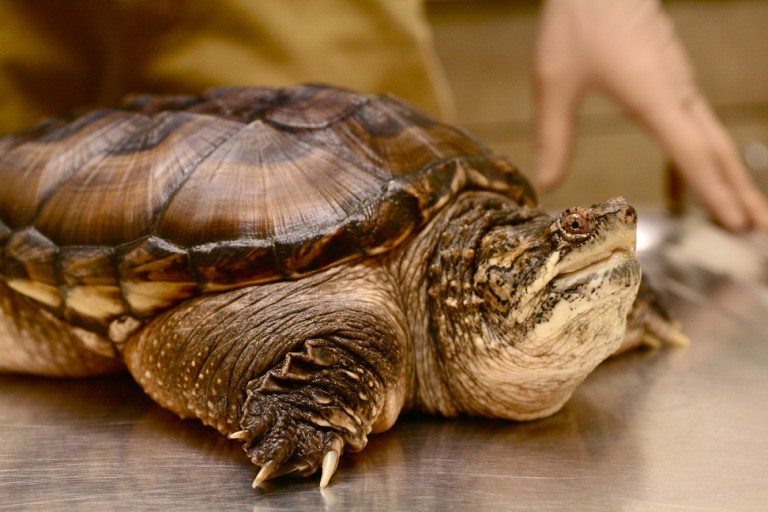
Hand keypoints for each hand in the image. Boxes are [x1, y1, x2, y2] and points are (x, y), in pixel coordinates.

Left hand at [533, 0, 767, 230]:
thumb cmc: (578, 20)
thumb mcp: (554, 82)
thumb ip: (554, 134)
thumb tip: (548, 185)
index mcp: (655, 96)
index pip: (693, 154)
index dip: (715, 192)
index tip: (737, 223)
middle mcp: (676, 90)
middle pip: (717, 148)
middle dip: (740, 190)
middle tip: (759, 229)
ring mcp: (677, 79)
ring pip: (711, 134)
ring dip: (728, 174)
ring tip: (743, 210)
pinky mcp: (668, 72)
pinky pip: (693, 121)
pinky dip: (701, 153)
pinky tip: (689, 173)